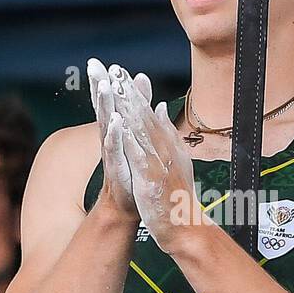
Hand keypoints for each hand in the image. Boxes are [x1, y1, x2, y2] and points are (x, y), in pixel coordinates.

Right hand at [86, 57, 146, 216]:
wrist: (128, 205)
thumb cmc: (132, 170)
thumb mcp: (137, 134)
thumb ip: (139, 107)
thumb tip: (141, 80)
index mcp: (117, 130)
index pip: (111, 103)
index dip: (107, 83)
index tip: (103, 63)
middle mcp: (111, 139)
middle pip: (103, 108)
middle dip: (99, 86)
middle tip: (93, 65)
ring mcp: (113, 153)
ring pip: (106, 125)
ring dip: (105, 106)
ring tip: (104, 86)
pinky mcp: (117, 168)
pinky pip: (114, 149)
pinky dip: (115, 135)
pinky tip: (115, 121)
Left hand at [108, 64, 200, 251]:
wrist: (185, 226)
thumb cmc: (175, 196)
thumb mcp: (172, 158)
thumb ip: (166, 133)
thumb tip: (158, 108)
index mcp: (163, 143)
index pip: (144, 112)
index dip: (131, 90)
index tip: (117, 70)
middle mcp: (161, 147)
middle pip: (140, 114)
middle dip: (124, 89)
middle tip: (109, 66)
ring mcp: (157, 160)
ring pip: (139, 128)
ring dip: (125, 106)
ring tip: (113, 85)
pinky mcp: (150, 177)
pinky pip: (136, 154)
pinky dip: (127, 138)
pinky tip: (117, 123)